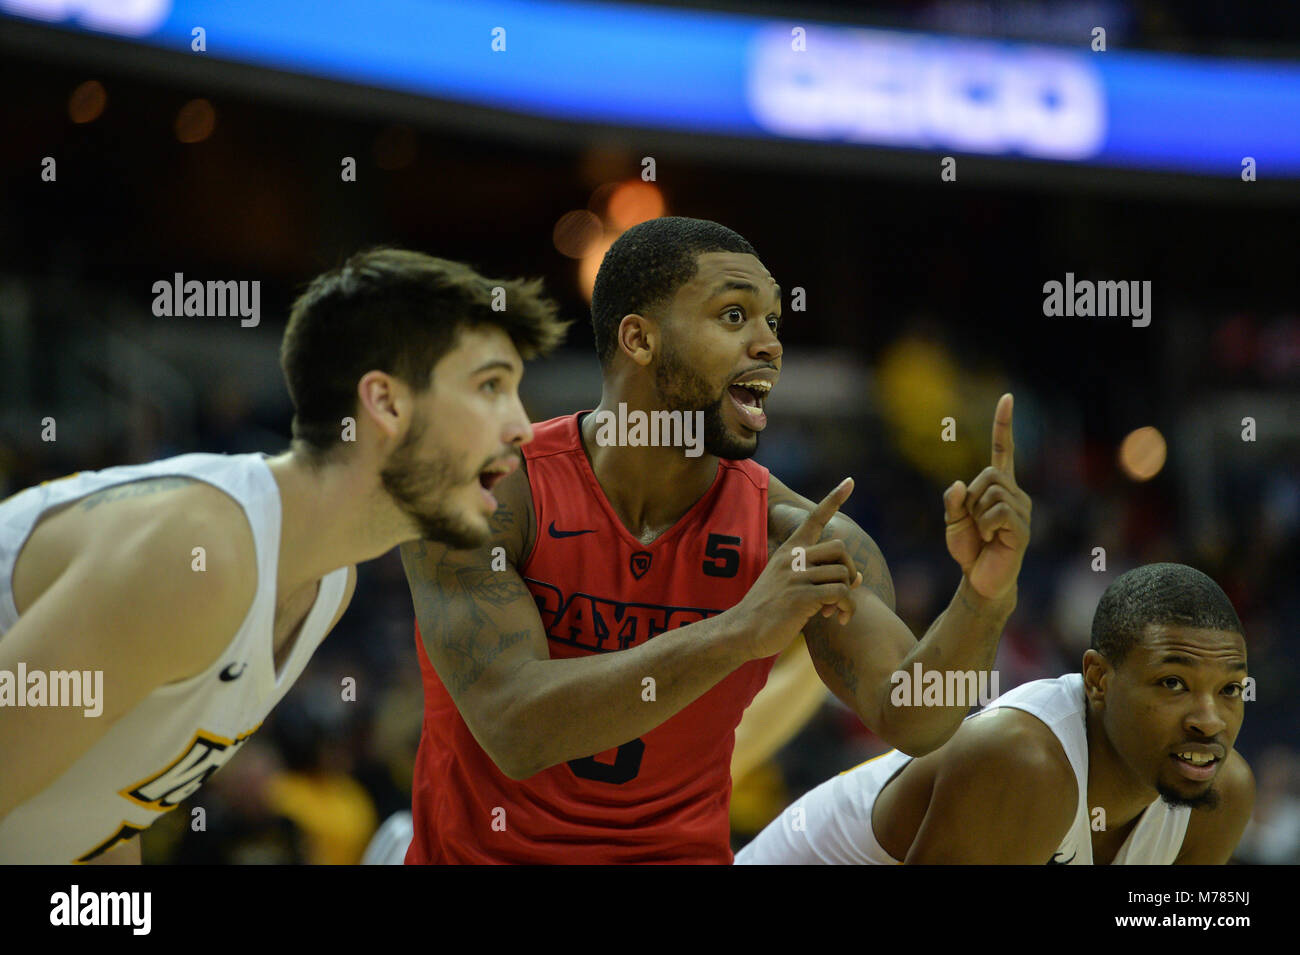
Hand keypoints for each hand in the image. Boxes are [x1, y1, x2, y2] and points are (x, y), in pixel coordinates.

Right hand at [731, 478, 862, 658]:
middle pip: (840, 549)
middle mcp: (792, 558)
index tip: (850, 481)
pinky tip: (837, 619)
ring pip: (843, 574)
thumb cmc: (769, 610)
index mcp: (789, 551)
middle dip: (849, 571)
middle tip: (843, 592)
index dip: (834, 499)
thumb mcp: (789, 584)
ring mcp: (796, 576)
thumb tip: (858, 577)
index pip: (814, 518)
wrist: (743, 630)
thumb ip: (820, 576)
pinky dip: (847, 607)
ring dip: (848, 597)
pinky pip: (841, 593)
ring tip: (835, 612)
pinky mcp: (801, 596)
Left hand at [943, 394, 1030, 600]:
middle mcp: (1016, 495)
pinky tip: (989, 540)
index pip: (1003, 451)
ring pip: (990, 493)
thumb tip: (959, 484)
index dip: (1003, 425)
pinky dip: (984, 526)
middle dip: (971, 498)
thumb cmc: (969, 549)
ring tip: (982, 534)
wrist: (980, 580)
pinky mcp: (1022, 529)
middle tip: (973, 522)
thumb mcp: (953, 521)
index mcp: (999, 488)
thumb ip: (953, 501)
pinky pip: (997, 513)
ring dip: (976, 515)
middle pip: (988, 474)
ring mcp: (1022, 511)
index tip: (1006, 397)